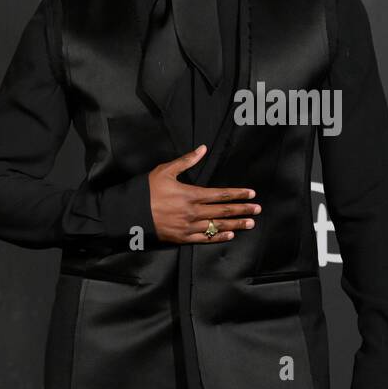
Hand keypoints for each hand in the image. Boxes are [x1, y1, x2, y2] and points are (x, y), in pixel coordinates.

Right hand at [147, 144, 261, 243]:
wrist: (130, 214)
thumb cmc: (146, 190)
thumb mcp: (165, 171)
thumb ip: (186, 161)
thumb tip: (203, 149)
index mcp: (191, 194)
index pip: (221, 194)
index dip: (238, 194)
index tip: (251, 193)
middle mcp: (193, 212)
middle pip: (223, 211)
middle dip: (242, 209)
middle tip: (257, 209)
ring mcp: (188, 227)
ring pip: (217, 226)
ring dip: (236, 224)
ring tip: (250, 223)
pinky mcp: (182, 238)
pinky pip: (205, 239)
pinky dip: (219, 237)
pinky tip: (230, 235)